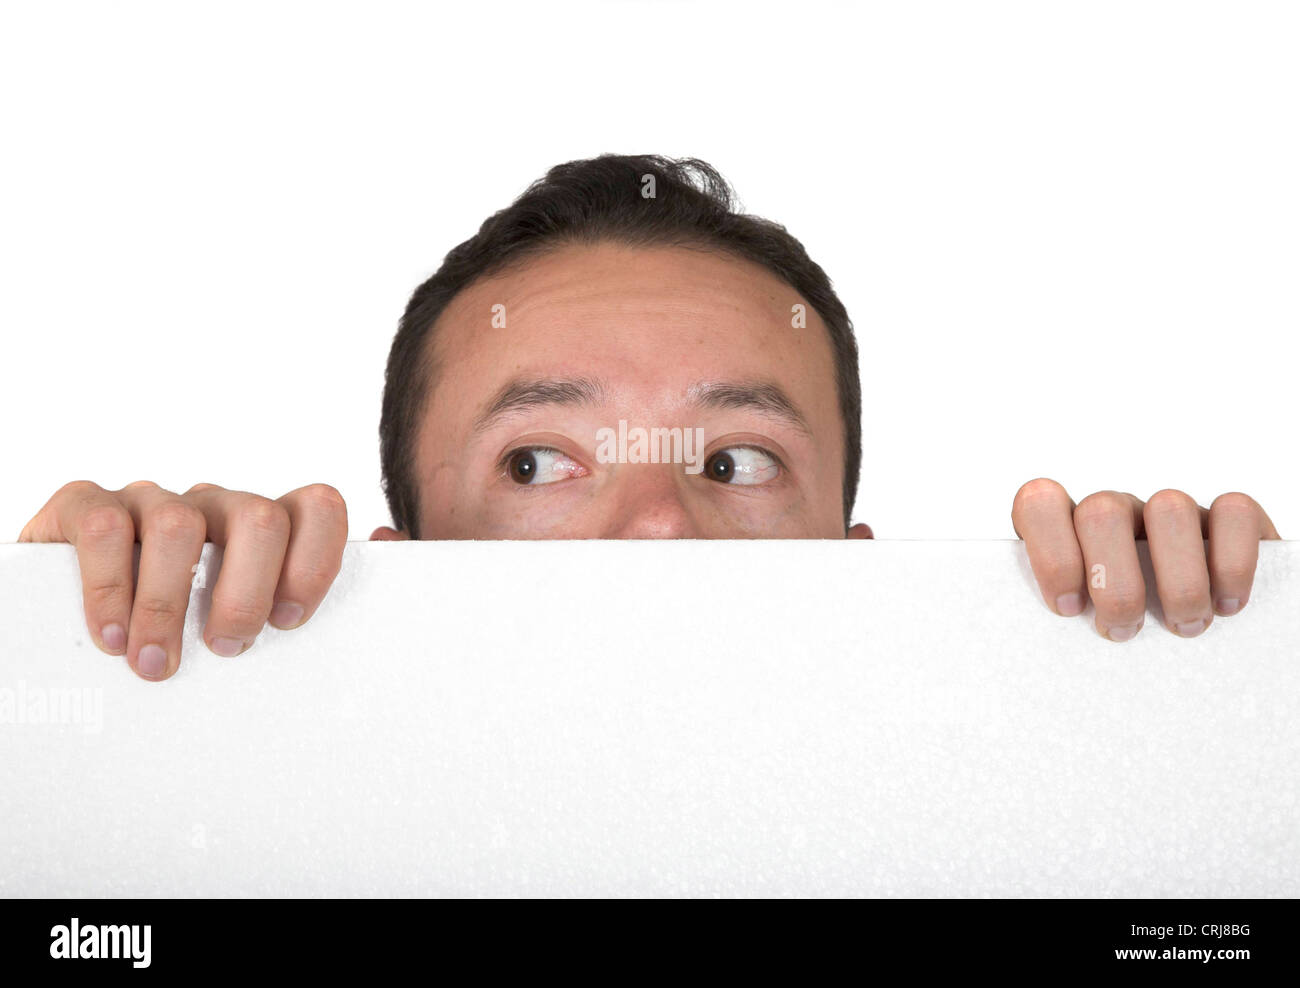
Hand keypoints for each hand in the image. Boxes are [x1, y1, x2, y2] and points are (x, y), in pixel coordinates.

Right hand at [19, 480, 347, 679]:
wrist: (68, 618)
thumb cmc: (181, 626)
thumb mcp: (247, 616)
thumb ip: (311, 590)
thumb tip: (391, 542)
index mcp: (263, 527)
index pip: (318, 507)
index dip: (316, 560)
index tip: (290, 621)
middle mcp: (214, 505)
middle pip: (259, 516)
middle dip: (246, 591)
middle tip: (227, 647)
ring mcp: (152, 500)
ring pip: (180, 525)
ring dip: (169, 606)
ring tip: (157, 663)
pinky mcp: (85, 504)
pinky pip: (106, 528)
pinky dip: (111, 590)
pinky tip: (114, 635)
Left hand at [1011, 478, 1278, 640]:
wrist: (1186, 625)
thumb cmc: (1114, 628)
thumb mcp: (1081, 624)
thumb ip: (1063, 621)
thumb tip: (1051, 651)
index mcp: (1066, 528)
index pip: (1040, 503)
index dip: (1051, 553)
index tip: (1068, 608)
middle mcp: (1115, 510)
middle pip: (1102, 512)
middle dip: (1113, 581)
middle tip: (1124, 631)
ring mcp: (1168, 511)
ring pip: (1169, 508)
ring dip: (1177, 578)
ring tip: (1184, 626)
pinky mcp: (1225, 519)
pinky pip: (1234, 513)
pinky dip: (1232, 564)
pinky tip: (1226, 605)